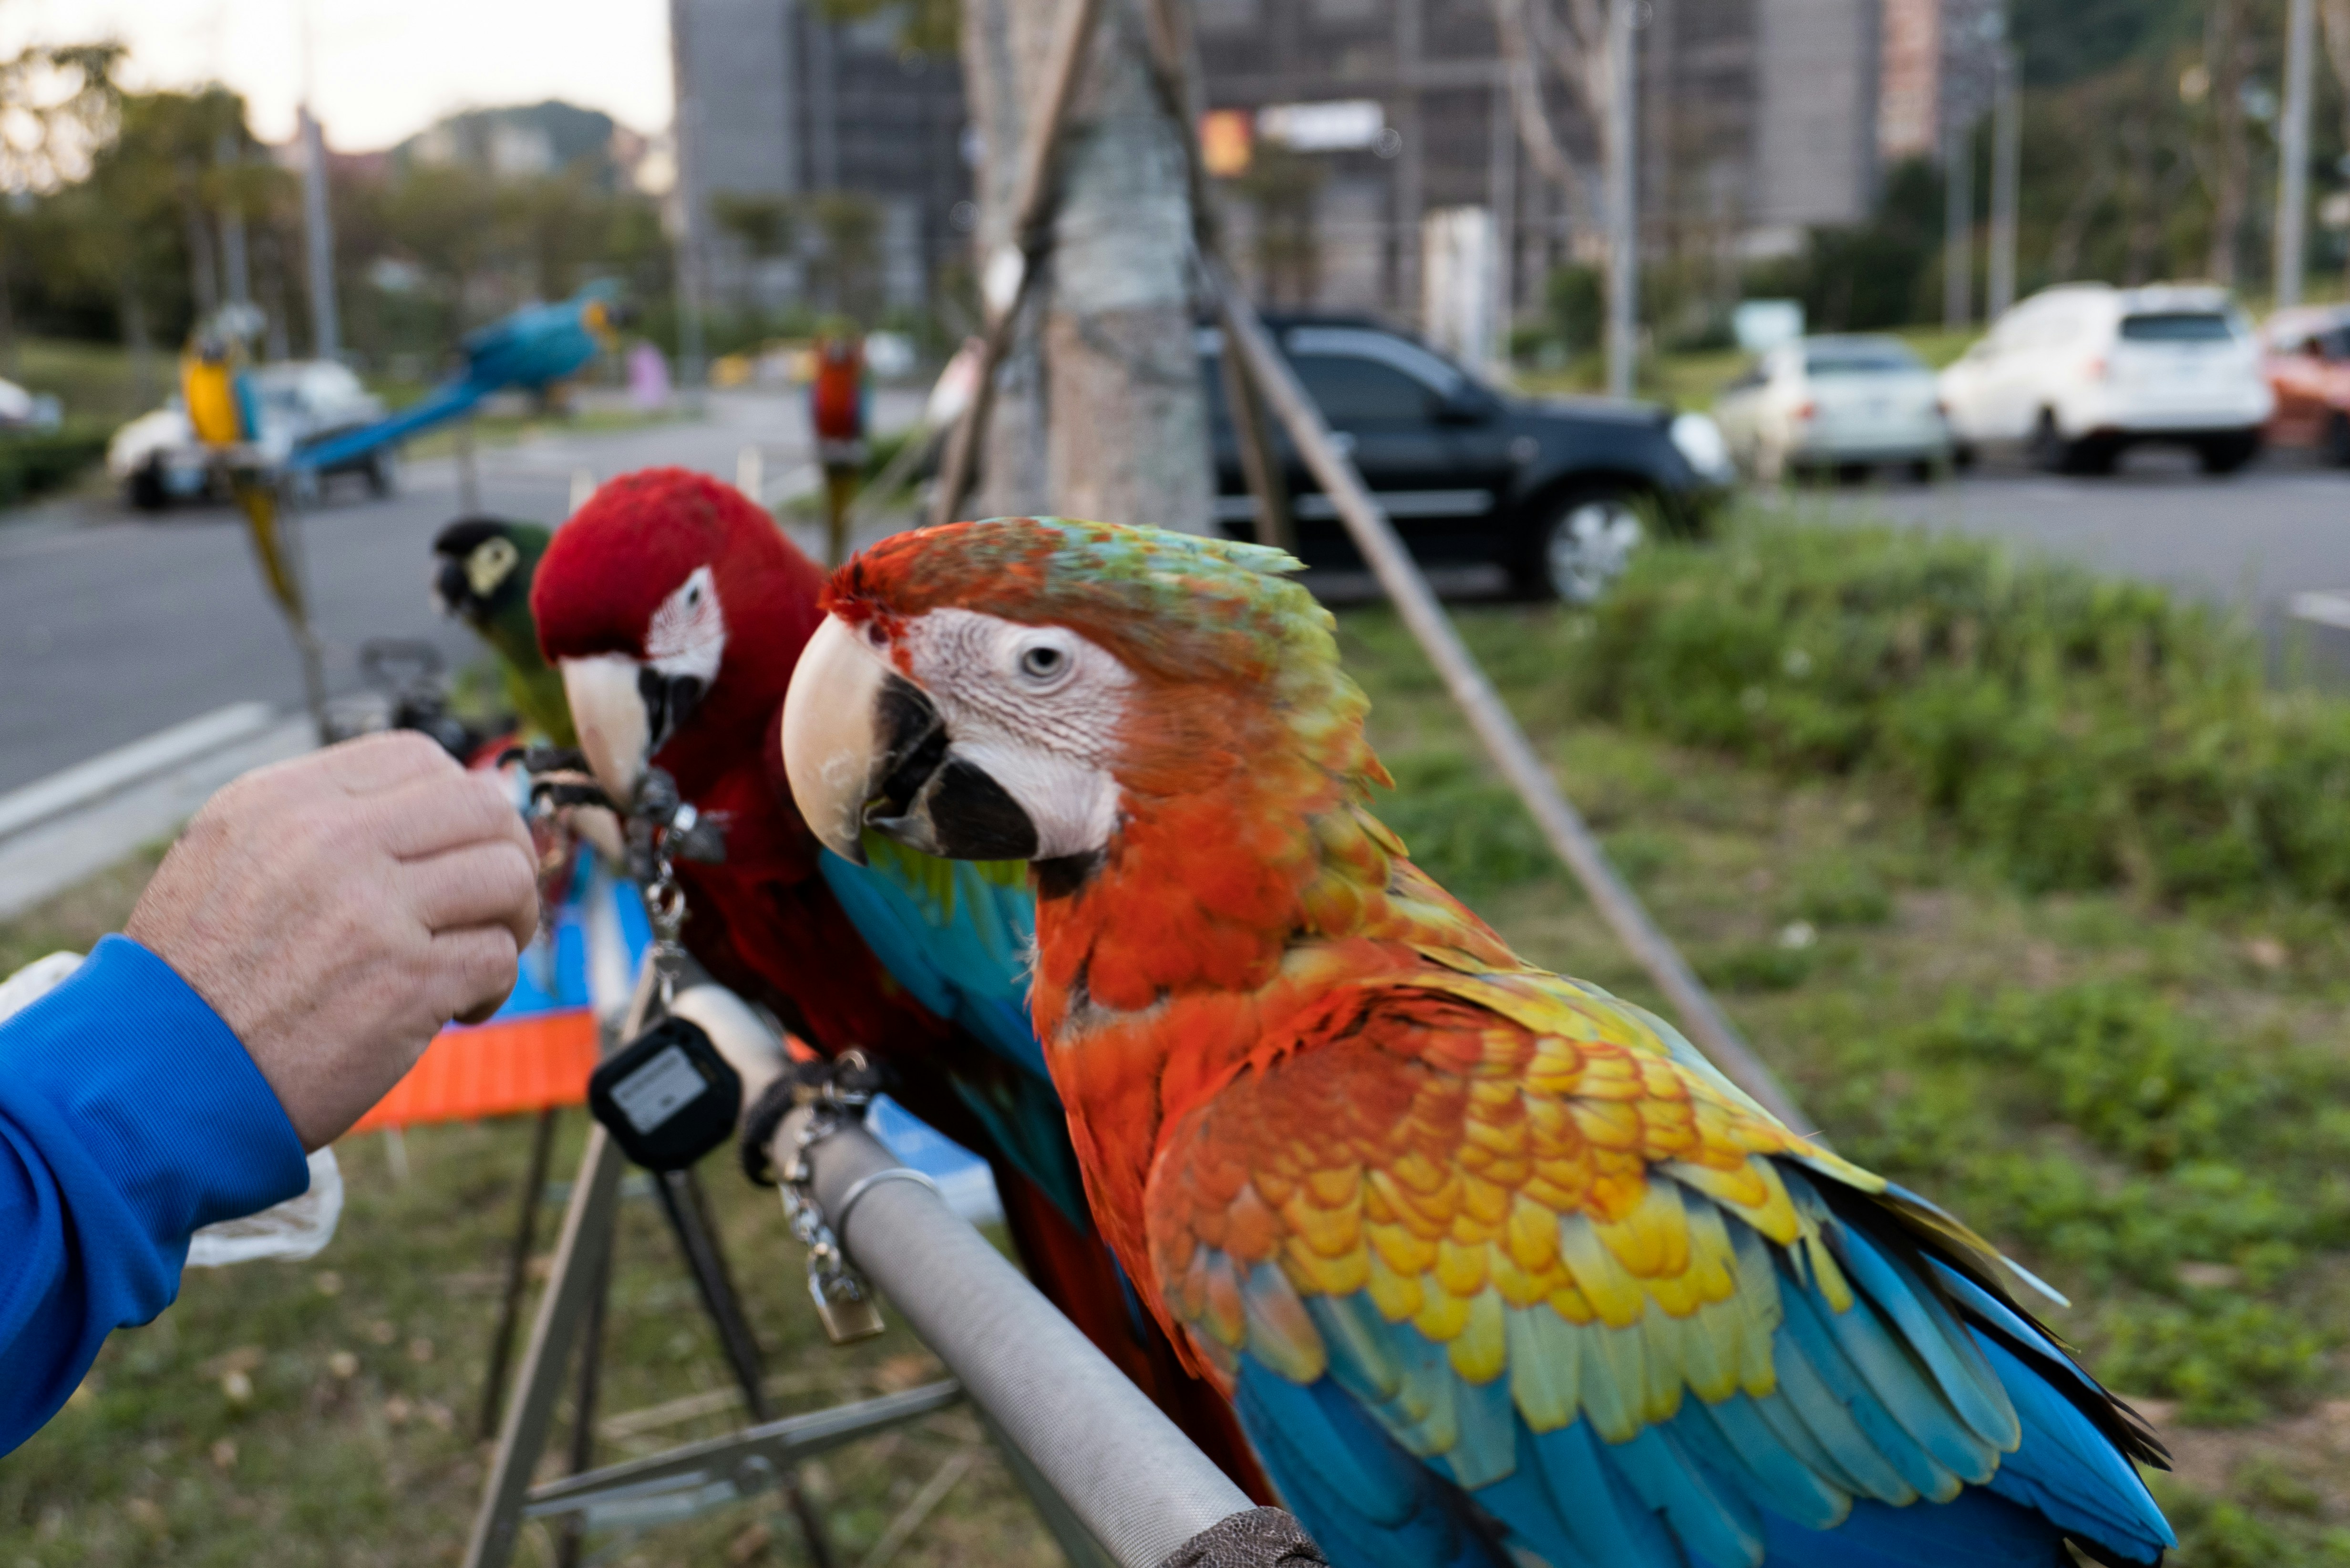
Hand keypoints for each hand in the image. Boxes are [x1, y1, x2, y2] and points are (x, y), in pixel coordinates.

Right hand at [125, 731, 539, 1148]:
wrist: (159, 1084)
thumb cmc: (201, 982)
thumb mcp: (230, 863)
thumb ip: (319, 825)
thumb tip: (433, 800)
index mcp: (281, 801)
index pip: (418, 756)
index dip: (458, 802)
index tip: (455, 850)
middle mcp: (328, 841)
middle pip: (482, 805)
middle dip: (506, 853)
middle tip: (489, 905)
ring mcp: (371, 910)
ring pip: (507, 875)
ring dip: (510, 921)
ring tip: (475, 957)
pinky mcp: (407, 980)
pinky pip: (498, 955)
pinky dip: (491, 987)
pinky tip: (456, 1010)